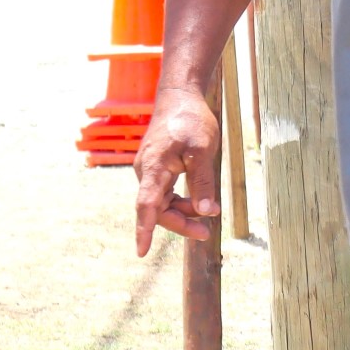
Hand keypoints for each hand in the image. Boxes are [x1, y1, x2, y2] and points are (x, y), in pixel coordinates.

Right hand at [134, 86, 219, 252]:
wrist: (179, 97)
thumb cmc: (190, 120)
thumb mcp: (203, 151)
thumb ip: (203, 182)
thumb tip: (207, 211)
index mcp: (154, 168)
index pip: (147, 205)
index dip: (144, 229)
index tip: (141, 251)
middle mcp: (146, 172)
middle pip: (157, 209)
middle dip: (180, 224)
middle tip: (205, 233)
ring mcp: (150, 171)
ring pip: (162, 203)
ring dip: (182, 213)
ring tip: (207, 218)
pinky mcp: (157, 169)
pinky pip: (165, 193)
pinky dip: (180, 201)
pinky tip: (198, 203)